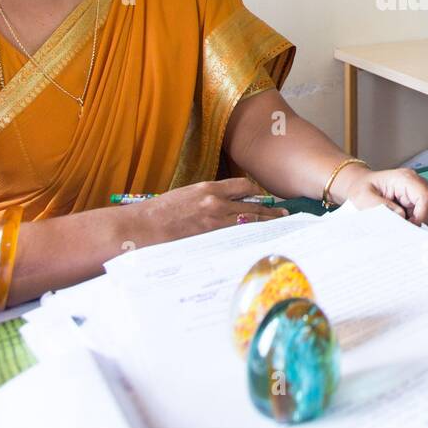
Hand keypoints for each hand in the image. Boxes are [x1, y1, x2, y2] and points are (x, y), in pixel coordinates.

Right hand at [123, 178, 287, 245]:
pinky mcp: (212, 239)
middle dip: (270, 210)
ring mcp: (215, 222)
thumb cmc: (159, 213)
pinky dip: (252, 239)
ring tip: (280, 228)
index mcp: (208, 188)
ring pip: (250, 222)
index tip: (264, 197)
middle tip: (284, 215)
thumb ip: (206, 199)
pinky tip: (261, 242)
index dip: (257, 191)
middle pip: (252, 205)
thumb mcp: (185, 196)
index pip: (242, 186)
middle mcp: (216, 203)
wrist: (143, 226)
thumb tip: (222, 205)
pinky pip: (239, 238)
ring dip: (267, 224)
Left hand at [331, 165, 427, 232]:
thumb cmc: (362, 188)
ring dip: (421, 226)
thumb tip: (401, 216)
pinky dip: (421, 226)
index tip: (411, 228)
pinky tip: (412, 233)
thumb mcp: (364, 197)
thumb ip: (381, 206)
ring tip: (407, 234)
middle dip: (422, 223)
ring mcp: (417, 194)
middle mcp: (416, 185)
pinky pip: (426, 216)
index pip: (425, 197)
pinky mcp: (416, 203)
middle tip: (408, 234)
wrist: (359, 185)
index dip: (422, 216)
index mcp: (405, 179)